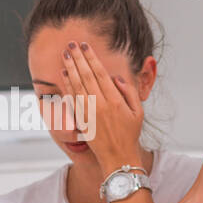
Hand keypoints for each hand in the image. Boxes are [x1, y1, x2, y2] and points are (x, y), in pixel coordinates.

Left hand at [60, 41, 142, 171]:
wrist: (118, 157)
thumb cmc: (129, 134)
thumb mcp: (138, 112)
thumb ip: (129, 92)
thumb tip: (116, 77)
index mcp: (115, 100)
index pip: (101, 73)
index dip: (92, 58)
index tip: (85, 46)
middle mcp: (100, 105)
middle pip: (86, 76)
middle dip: (78, 58)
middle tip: (71, 44)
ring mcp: (89, 113)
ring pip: (77, 85)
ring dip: (70, 68)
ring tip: (65, 54)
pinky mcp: (81, 120)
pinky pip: (72, 99)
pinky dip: (66, 85)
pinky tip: (63, 74)